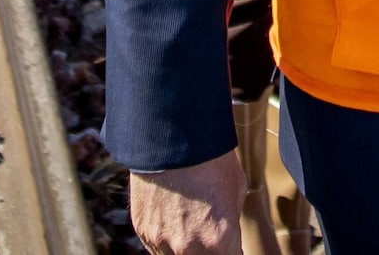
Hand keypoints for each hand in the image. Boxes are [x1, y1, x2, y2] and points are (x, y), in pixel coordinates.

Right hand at [128, 152, 244, 254]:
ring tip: (192, 226)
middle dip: (209, 251)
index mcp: (218, 242)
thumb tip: (228, 235)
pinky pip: (156, 245)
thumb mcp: (236, 192)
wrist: (173, 135)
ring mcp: (160, 241)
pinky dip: (166, 238)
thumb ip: (230, 222)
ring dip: (185, 249)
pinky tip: (174, 219)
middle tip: (211, 237)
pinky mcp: (142, 229)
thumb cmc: (211, 160)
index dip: (232, 252)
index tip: (232, 246)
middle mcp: (186, 249)